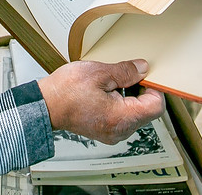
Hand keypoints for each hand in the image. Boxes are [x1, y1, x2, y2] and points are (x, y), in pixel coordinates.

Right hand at [38, 60, 164, 144]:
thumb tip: (143, 69)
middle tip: (125, 76)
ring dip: (130, 97)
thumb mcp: (99, 72)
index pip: (156, 106)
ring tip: (111, 84)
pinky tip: (106, 93)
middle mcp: (120, 131)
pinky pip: (123, 118)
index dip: (155, 88)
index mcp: (121, 118)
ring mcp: (113, 134)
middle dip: (141, 91)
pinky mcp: (106, 132)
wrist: (45, 105)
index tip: (146, 76)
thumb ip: (126, 71)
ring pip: (136, 114)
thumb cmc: (66, 91)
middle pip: (147, 111)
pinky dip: (120, 104)